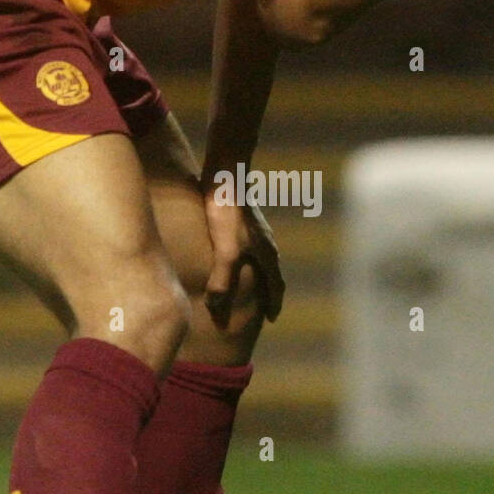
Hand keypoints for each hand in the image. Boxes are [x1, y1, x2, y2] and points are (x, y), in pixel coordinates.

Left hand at [202, 186, 284, 327]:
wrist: (226, 174)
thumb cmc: (227, 213)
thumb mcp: (225, 250)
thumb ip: (222, 280)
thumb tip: (217, 308)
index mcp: (267, 254)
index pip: (276, 285)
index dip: (274, 304)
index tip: (271, 319)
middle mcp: (266, 243)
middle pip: (272, 274)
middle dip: (268, 293)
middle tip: (263, 309)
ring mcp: (256, 231)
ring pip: (261, 260)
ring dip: (258, 277)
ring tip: (248, 287)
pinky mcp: (243, 221)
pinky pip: (249, 248)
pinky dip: (246, 261)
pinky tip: (231, 258)